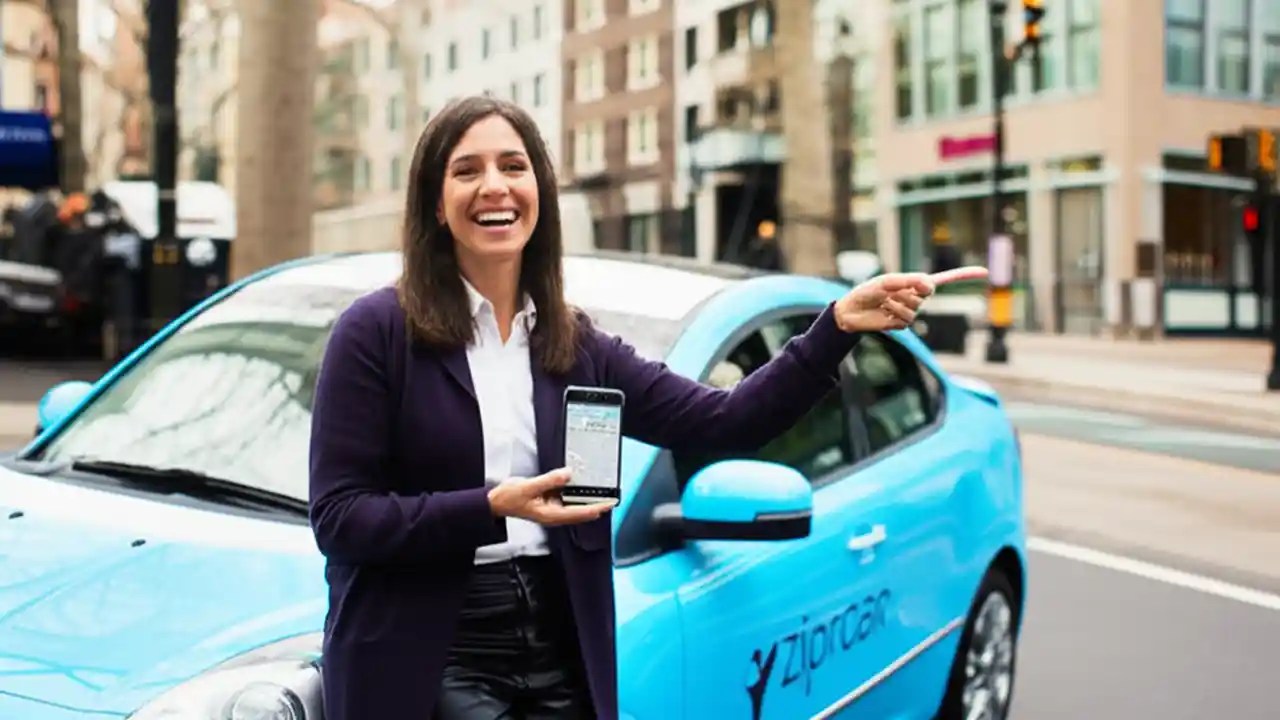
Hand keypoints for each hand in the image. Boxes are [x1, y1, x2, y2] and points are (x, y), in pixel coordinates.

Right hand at [487, 467, 614, 525]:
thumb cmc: (509, 498)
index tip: (609, 503)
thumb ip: (549, 480)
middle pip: (581, 512)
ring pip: (575, 506)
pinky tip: (581, 486)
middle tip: (612, 498)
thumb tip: (567, 474)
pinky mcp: (549, 502)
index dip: (597, 507)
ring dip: (587, 500)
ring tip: (602, 492)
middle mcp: (554, 514)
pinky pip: (567, 499)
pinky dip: (575, 493)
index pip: (580, 512)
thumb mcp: (529, 487)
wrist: (496, 502)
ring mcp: (552, 509)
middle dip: (597, 505)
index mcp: (551, 514)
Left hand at [833, 266, 988, 332]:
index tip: (984, 271)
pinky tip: (884, 314)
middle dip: (907, 290)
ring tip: (884, 303)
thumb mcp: (887, 281)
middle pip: (926, 292)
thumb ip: (909, 281)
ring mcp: (912, 312)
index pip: (944, 279)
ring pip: (916, 307)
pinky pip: (907, 318)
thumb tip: (931, 285)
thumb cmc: (868, 292)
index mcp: (914, 283)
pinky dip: (893, 314)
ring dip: (897, 303)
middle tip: (889, 292)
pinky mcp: (904, 325)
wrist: (852, 311)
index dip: (964, 275)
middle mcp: (916, 297)